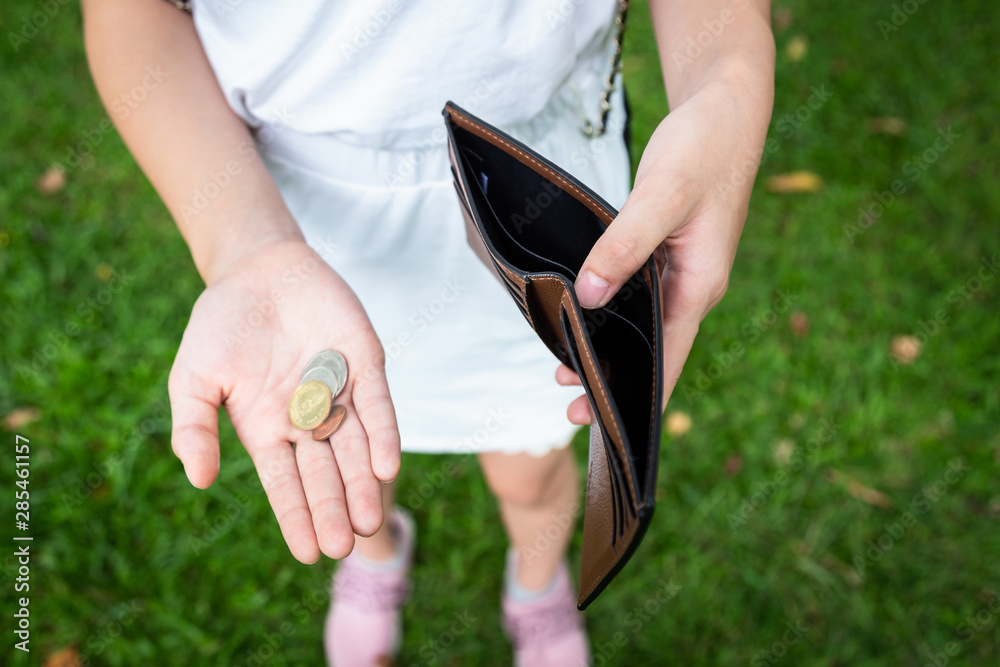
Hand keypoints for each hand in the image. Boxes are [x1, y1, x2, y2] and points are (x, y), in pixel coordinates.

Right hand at [168, 239, 399, 561]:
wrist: (257, 268)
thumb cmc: (222, 325)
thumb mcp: (193, 378)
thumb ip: (195, 428)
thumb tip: (199, 481)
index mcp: (269, 429)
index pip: (286, 484)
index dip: (297, 517)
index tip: (308, 554)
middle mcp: (308, 419)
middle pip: (325, 474)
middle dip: (334, 509)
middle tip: (344, 547)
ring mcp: (339, 392)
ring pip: (355, 448)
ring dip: (362, 484)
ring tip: (369, 522)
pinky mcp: (364, 364)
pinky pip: (376, 405)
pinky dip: (382, 434)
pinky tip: (386, 466)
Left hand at [559, 86, 766, 423]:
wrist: (727, 109)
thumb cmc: (703, 147)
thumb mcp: (661, 195)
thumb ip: (625, 246)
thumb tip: (588, 297)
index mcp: (700, 285)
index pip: (666, 359)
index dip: (631, 393)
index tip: (594, 420)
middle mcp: (693, 287)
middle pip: (653, 350)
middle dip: (614, 378)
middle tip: (565, 402)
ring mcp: (682, 272)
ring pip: (644, 325)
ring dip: (610, 348)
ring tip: (565, 368)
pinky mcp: (668, 253)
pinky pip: (640, 296)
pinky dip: (612, 314)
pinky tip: (584, 317)